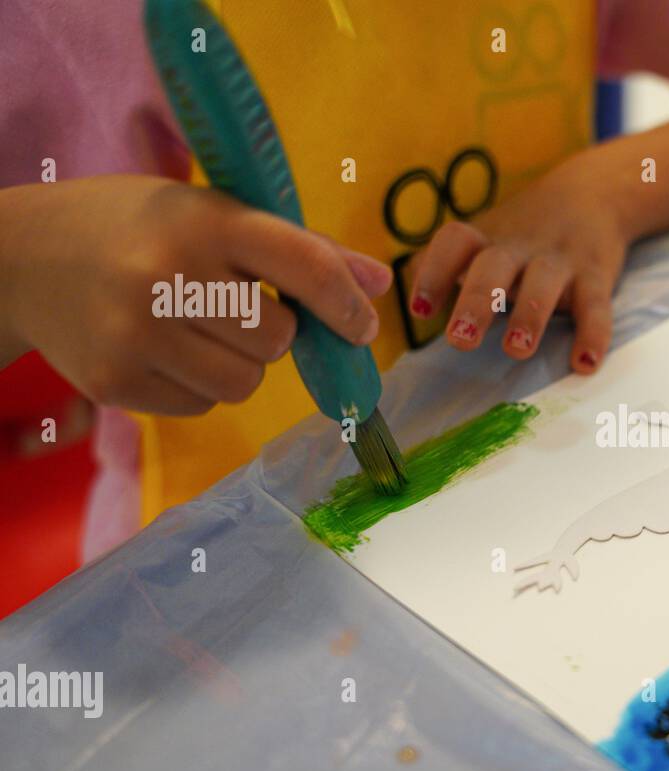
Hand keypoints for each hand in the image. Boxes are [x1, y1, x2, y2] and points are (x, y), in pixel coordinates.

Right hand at [0, 175, 391, 413]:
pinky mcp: (114, 381)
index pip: (306, 268)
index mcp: (203, 220)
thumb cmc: (139, 226)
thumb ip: (302, 250)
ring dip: (241, 364)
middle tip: (234, 306)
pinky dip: (199, 386)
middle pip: (279, 339)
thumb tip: (379, 285)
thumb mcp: (213, 212)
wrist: (22, 254)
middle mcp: (167, 276)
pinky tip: (164, 348)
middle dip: (274, 331)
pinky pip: (202, 406)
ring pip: (245, 383)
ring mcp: (135, 334)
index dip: (347, 305)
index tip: (361, 326)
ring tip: (198, 327)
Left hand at [406, 153, 630, 373]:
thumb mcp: (485, 237)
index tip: (420, 310)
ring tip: (517, 350)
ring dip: (529, 317)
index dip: (434, 273)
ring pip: (544, 284)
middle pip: (494, 266)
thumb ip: (448, 265)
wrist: (594, 193)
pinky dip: (593, 335)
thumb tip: (414, 307)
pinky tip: (585, 364)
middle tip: (460, 339)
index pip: (454, 243)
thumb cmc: (524, 233)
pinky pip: (596, 306)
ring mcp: (560, 260)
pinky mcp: (596, 276)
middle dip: (477, 301)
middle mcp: (520, 247)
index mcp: (487, 238)